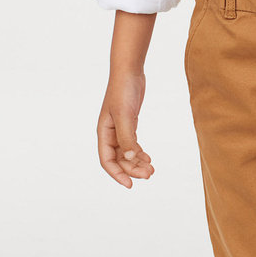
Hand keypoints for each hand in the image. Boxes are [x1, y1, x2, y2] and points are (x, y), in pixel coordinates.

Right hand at [97, 69, 153, 187]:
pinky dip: (140, 153)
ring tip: (152, 170)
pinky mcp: (129, 124)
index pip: (106, 160)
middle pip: (119, 160)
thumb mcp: (126, 115)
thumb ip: (128, 137)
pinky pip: (132, 144)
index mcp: (103, 132)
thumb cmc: (123, 91)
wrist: (129, 71)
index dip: (117, 174)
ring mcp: (119, 129)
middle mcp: (109, 133)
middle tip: (150, 175)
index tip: (130, 185)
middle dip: (132, 169)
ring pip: (127, 153)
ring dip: (137, 163)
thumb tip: (132, 159)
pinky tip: (148, 158)